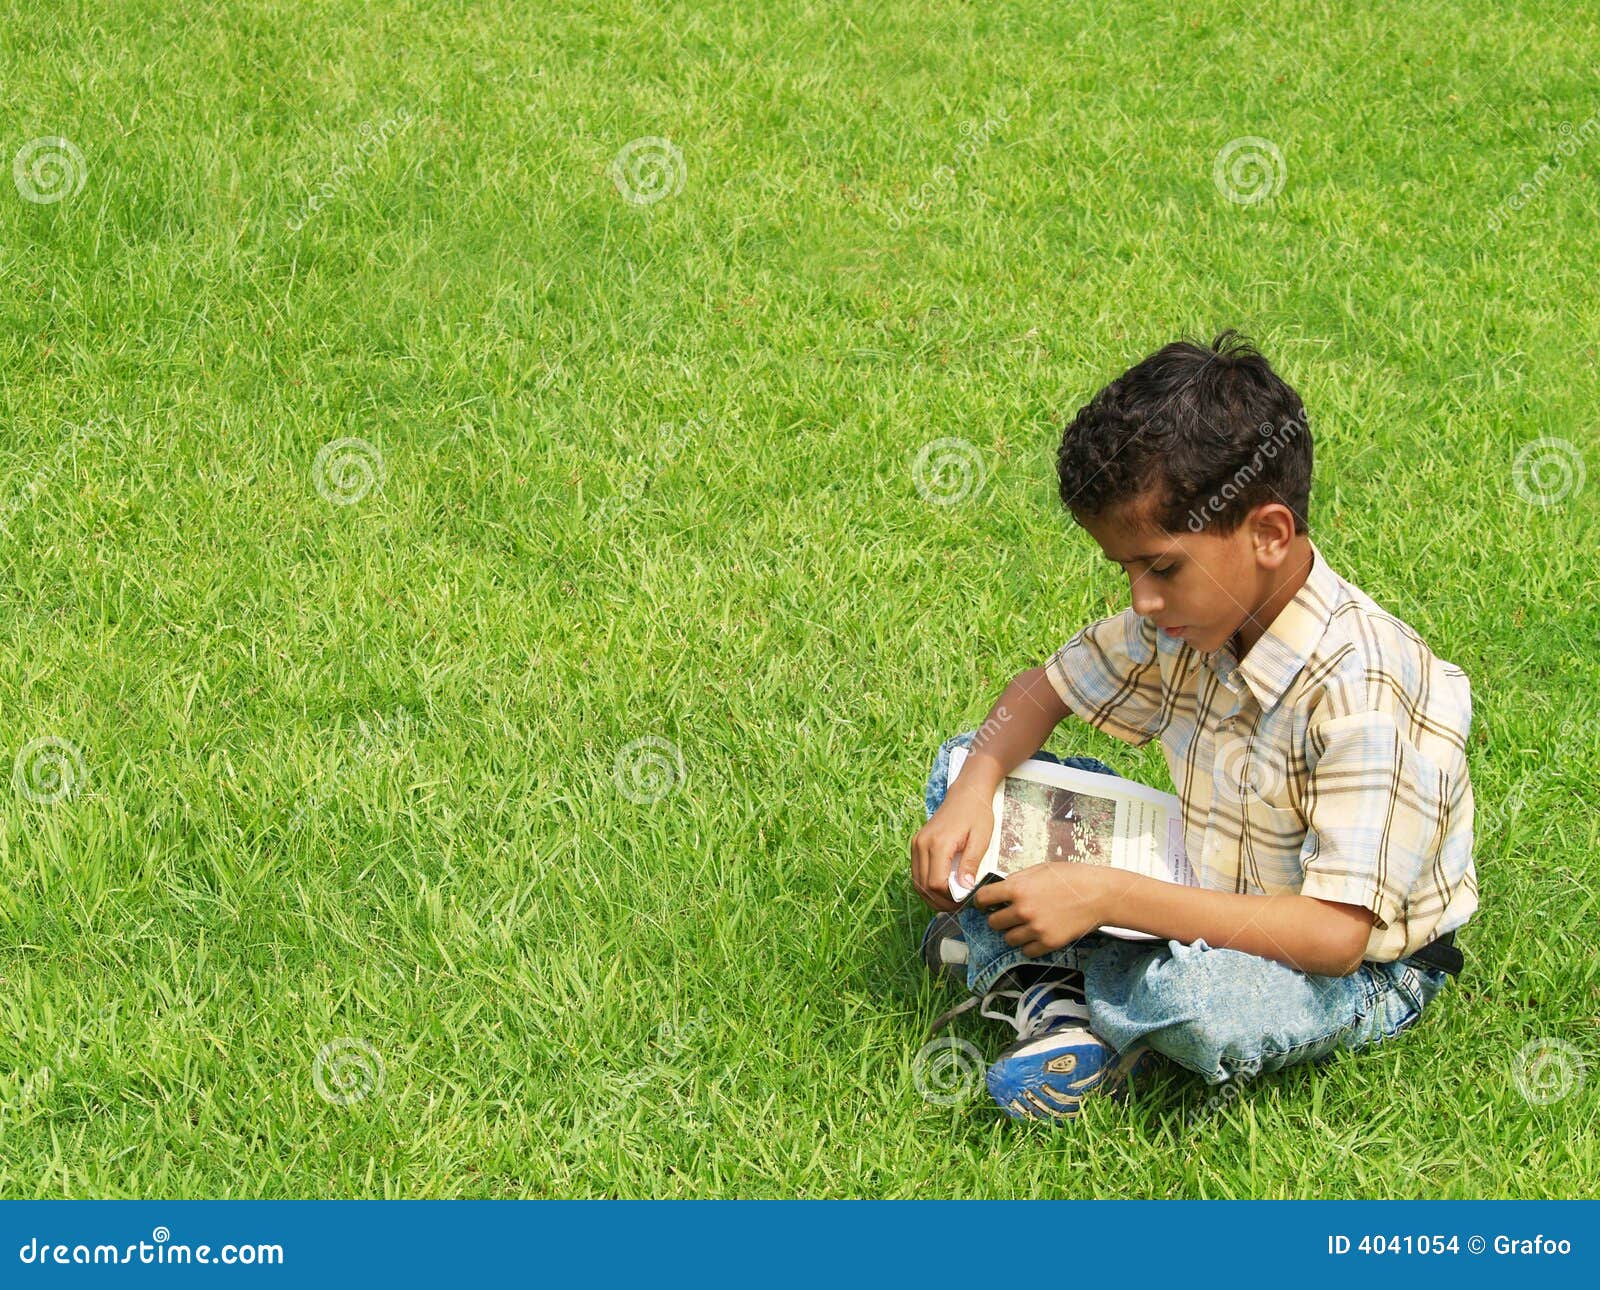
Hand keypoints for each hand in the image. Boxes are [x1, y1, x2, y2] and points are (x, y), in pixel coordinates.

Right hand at [910, 786, 993, 912]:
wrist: (966, 794)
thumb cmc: (977, 814)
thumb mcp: (981, 839)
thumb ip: (971, 864)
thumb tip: (965, 889)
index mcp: (938, 843)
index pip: (936, 883)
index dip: (949, 898)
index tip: (964, 902)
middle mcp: (922, 844)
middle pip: (923, 886)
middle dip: (940, 901)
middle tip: (958, 907)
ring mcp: (917, 844)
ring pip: (917, 881)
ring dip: (931, 896)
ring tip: (950, 901)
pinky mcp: (917, 844)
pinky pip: (917, 872)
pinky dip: (926, 885)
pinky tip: (942, 889)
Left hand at [973, 863, 1116, 956]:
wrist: (1099, 894)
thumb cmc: (1071, 877)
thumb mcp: (1040, 869)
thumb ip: (1018, 880)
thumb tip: (1001, 889)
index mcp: (1017, 888)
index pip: (983, 899)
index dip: (980, 902)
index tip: (982, 905)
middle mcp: (1022, 910)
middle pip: (993, 922)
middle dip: (998, 918)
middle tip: (1008, 915)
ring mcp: (1035, 928)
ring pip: (1008, 939)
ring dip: (1013, 933)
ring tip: (1025, 925)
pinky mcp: (1048, 943)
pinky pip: (1026, 951)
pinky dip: (1029, 945)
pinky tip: (1036, 935)